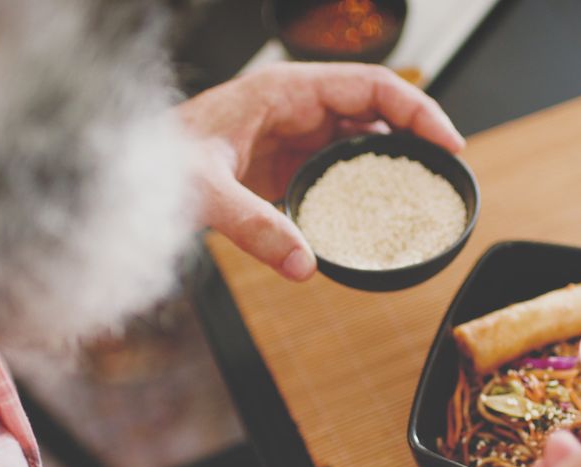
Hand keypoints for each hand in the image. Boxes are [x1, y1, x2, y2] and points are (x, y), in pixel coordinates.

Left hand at [178, 62, 464, 280]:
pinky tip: (380, 209)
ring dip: (393, 161)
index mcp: (285, 91)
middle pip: (376, 109)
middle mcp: (297, 105)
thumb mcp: (206, 194)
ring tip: (424, 193)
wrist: (132, 173)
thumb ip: (255, 228)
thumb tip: (303, 266)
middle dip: (417, 136)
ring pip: (362, 136)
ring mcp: (295, 131)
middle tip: (446, 175)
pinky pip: (341, 165)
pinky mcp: (289, 159)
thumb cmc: (159, 161)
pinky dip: (366, 183)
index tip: (448, 143)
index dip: (418, 109)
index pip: (371, 86)